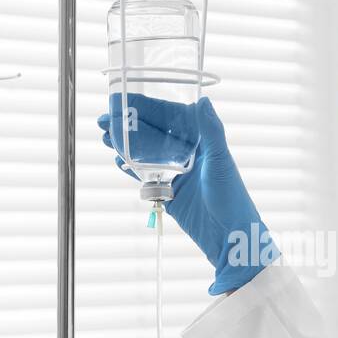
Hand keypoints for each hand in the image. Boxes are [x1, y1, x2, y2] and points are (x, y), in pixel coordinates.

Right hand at [98, 95, 276, 294]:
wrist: (230, 238)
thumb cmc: (233, 198)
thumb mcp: (221, 162)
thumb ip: (211, 132)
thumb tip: (203, 100)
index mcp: (202, 142)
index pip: (171, 117)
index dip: (148, 107)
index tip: (125, 99)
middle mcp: (188, 154)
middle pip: (153, 134)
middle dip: (129, 125)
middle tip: (104, 119)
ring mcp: (177, 174)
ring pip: (146, 153)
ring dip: (126, 144)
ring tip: (105, 136)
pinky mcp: (170, 194)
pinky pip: (146, 177)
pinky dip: (132, 168)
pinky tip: (118, 160)